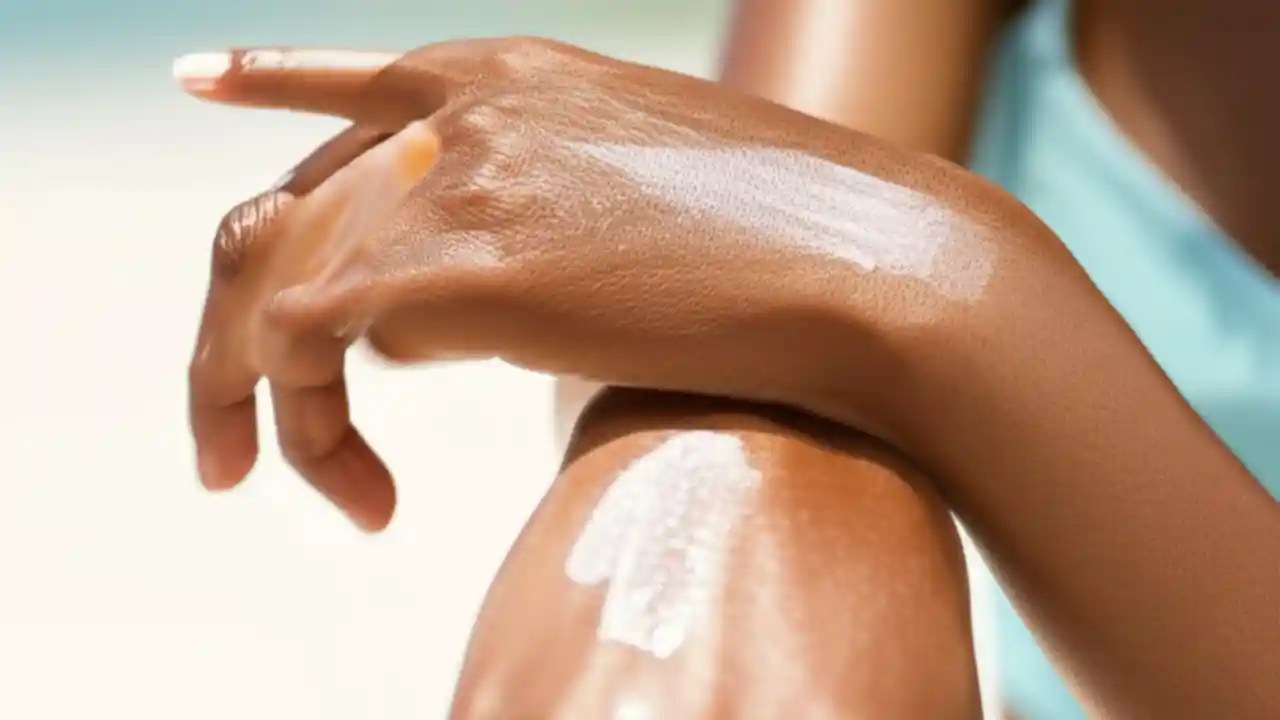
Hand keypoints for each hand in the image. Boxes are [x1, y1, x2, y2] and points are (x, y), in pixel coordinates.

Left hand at [179, 40, 1024, 529]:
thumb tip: (469, 297)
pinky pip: (304, 340)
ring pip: (269, 283)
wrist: (873, 262)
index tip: (201, 84)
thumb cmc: (788, 246)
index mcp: (508, 78)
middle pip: (273, 214)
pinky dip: (313, 431)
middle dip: (228, 341)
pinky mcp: (463, 268)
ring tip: (345, 503)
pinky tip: (373, 498)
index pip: (345, 86)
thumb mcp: (638, 196)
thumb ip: (538, 220)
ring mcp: (453, 179)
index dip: (267, 89)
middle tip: (231, 451)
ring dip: (268, 408)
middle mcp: (456, 113)